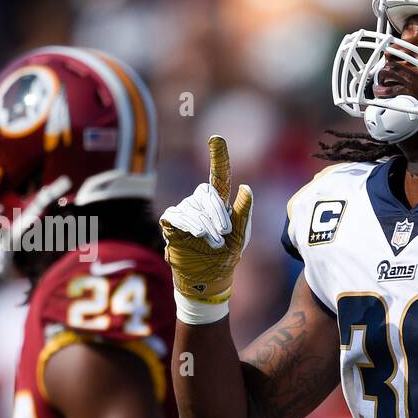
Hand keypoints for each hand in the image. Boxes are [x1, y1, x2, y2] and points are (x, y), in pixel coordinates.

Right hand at [160, 135, 252, 304]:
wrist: (208, 278)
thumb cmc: (227, 256)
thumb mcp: (241, 235)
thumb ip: (244, 212)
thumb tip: (246, 187)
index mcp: (220, 203)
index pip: (219, 175)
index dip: (218, 156)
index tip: (216, 139)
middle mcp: (201, 202)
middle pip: (206, 193)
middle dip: (217, 213)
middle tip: (225, 235)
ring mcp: (184, 211)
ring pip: (193, 207)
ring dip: (205, 226)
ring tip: (213, 244)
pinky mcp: (171, 222)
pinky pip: (176, 216)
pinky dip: (188, 225)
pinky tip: (195, 236)